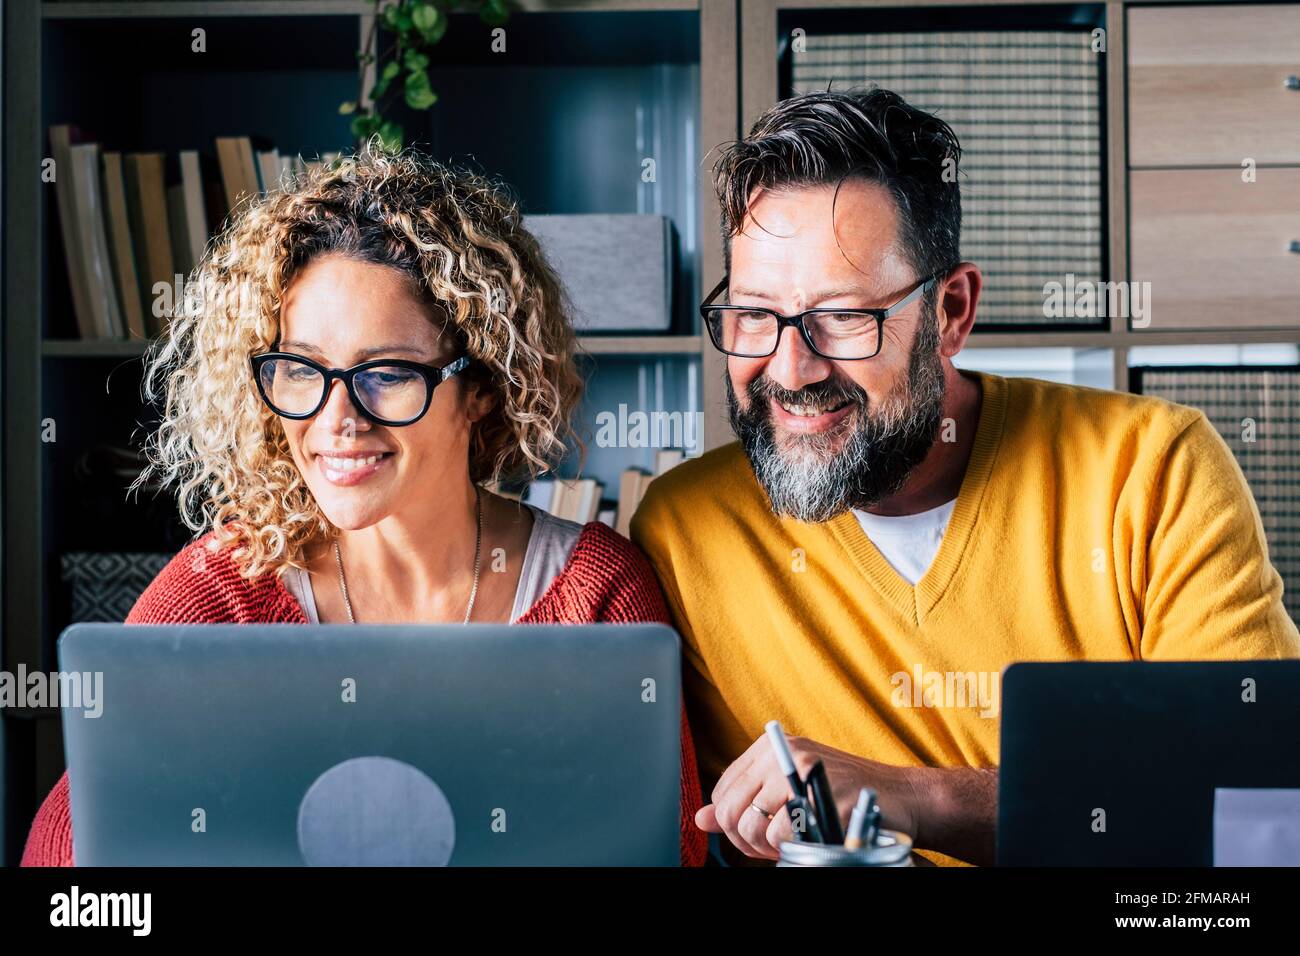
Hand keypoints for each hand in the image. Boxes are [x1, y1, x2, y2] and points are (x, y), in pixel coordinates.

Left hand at [694, 733, 922, 860]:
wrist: (900, 796)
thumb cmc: (844, 794)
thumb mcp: (789, 790)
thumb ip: (746, 801)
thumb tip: (701, 818)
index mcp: (769, 747)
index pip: (723, 792)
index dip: (733, 822)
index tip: (755, 835)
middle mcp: (780, 751)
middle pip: (730, 810)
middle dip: (744, 840)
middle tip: (769, 849)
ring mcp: (802, 769)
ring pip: (751, 825)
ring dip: (766, 848)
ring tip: (790, 844)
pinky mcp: (820, 793)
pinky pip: (780, 835)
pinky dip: (790, 849)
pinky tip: (809, 841)